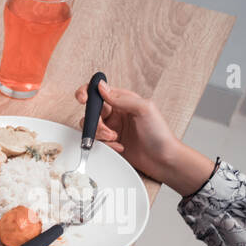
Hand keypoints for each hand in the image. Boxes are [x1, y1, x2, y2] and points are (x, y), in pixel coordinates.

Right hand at [76, 80, 213, 194]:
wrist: (162, 158)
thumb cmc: (159, 134)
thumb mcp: (144, 109)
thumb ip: (122, 98)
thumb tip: (102, 87)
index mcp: (124, 100)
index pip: (100, 90)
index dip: (88, 92)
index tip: (83, 99)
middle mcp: (116, 112)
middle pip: (91, 112)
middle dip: (96, 123)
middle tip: (108, 131)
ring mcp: (111, 128)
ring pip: (91, 128)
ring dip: (100, 135)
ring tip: (115, 138)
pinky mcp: (109, 142)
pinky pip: (96, 142)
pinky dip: (105, 145)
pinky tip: (119, 146)